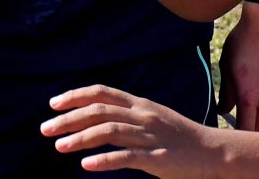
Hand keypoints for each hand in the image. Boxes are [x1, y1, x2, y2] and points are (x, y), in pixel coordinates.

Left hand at [41, 85, 212, 175]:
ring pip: (109, 132)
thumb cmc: (177, 135)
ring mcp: (150, 137)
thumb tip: (93, 116)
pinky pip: (127, 158)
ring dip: (80, 138)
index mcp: (139, 103)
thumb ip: (125, 113)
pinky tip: (86, 165)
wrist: (212, 151)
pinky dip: (104, 160)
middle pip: (99, 111)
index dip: (75, 96)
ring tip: (59, 146)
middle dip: (69, 118)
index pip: (101, 92)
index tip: (53, 104)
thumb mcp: (151, 116)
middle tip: (45, 128)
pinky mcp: (158, 159)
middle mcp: (142, 115)